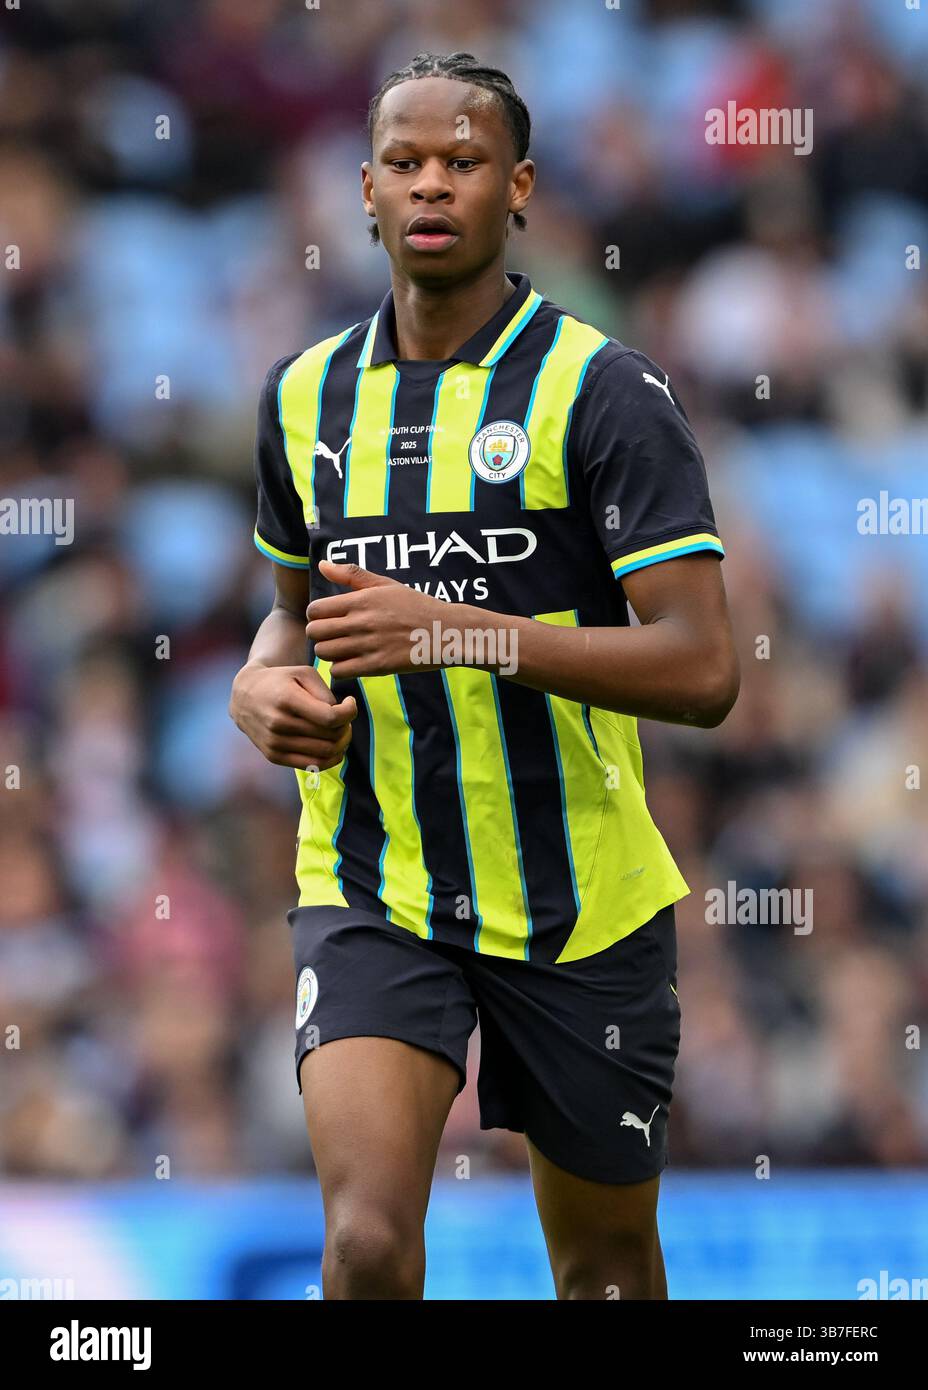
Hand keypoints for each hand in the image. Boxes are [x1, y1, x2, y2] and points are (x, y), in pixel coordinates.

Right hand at [229, 661, 356, 769]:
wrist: (245, 696)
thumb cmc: (280, 681)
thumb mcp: (303, 673)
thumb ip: (325, 692)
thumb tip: (340, 716)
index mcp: (286, 699)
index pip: (330, 717)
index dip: (349, 712)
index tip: (350, 702)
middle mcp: (278, 724)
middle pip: (330, 736)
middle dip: (346, 727)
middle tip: (345, 717)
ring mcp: (275, 743)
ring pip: (325, 754)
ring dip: (341, 743)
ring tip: (340, 731)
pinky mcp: (274, 756)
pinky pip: (313, 766)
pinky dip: (331, 759)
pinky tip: (333, 745)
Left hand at [306, 560, 453, 678]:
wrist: (445, 631)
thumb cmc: (415, 606)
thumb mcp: (385, 584)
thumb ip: (351, 574)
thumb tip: (322, 564)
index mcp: (361, 600)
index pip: (315, 609)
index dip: (316, 615)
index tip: (328, 618)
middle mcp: (362, 622)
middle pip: (315, 632)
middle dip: (319, 634)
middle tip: (332, 635)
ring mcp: (368, 645)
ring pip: (324, 652)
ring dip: (329, 652)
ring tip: (342, 649)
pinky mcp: (376, 666)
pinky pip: (339, 671)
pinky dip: (340, 668)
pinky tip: (352, 662)